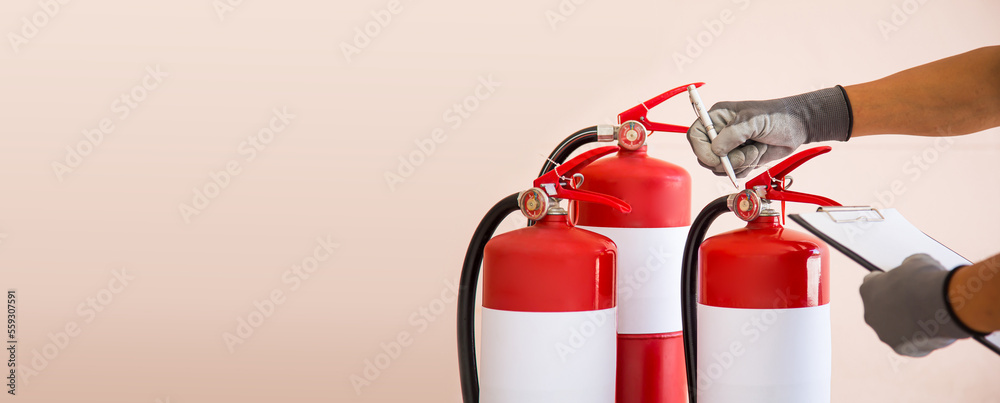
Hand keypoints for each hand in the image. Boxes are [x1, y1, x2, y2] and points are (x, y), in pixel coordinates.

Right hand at [686, 87, 851, 176]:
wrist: (797, 127)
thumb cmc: (777, 116)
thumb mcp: (753, 120)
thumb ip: (733, 134)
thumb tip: (716, 150)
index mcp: (716, 118)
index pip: (695, 136)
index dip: (701, 150)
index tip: (717, 158)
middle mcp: (719, 134)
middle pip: (705, 157)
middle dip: (727, 160)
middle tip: (747, 152)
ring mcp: (729, 148)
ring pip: (720, 168)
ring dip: (741, 163)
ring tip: (757, 149)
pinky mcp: (739, 160)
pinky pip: (733, 174)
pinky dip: (747, 167)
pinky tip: (759, 153)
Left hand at [859, 254, 970, 356]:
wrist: (940, 305)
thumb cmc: (927, 280)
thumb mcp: (917, 262)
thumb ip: (908, 268)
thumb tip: (912, 269)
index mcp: (868, 289)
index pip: (873, 284)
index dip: (888, 283)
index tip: (899, 283)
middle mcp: (870, 313)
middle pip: (882, 309)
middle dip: (896, 305)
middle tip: (917, 302)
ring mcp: (884, 333)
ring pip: (895, 328)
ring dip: (908, 324)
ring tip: (929, 317)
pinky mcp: (899, 348)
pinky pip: (909, 343)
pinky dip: (920, 339)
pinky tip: (932, 332)